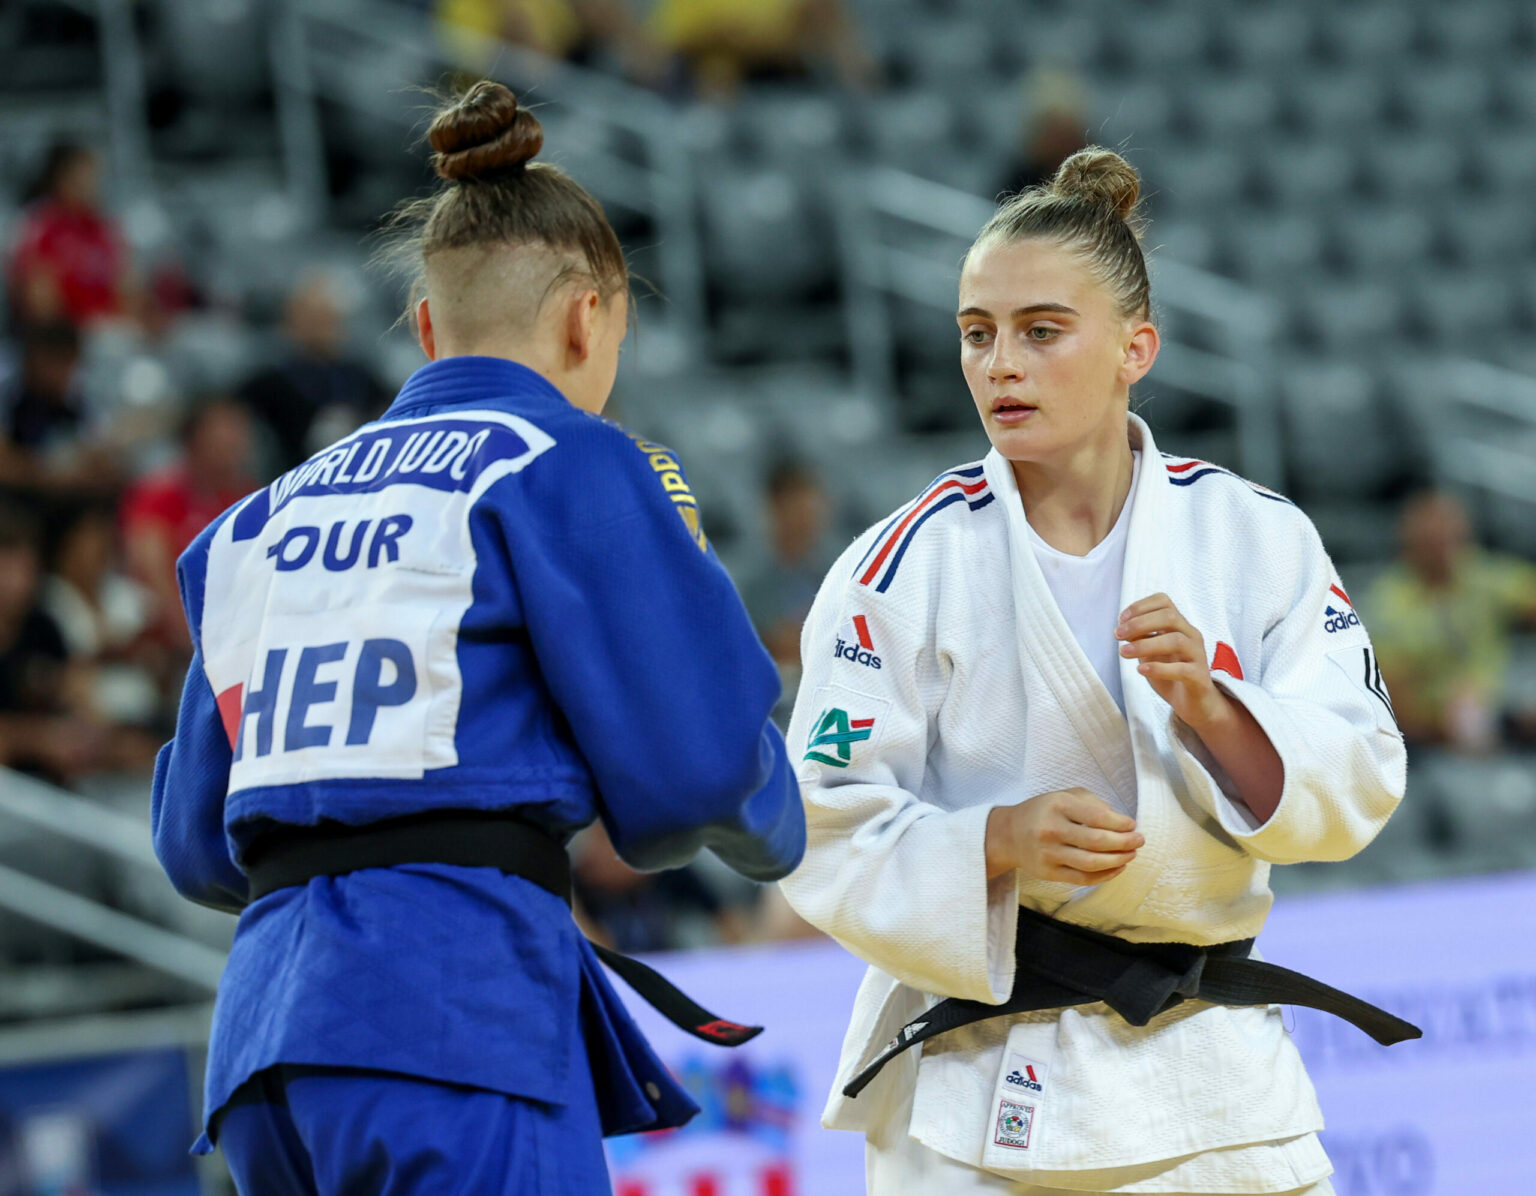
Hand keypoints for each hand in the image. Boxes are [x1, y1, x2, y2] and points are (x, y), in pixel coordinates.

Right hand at [985, 788, 1142, 883]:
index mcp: (1057, 806)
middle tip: (1139, 841)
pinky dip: (1105, 875)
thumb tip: (1121, 822)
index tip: (1132, 825)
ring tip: (1131, 855)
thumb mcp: (1064, 796)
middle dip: (1124, 843)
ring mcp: (1049, 854)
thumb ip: (1092, 803)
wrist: (1008, 834)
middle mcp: (1051, 830)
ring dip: (1118, 860)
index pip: (1097, 817)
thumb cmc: (1043, 812)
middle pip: (1097, 842)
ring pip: (1092, 863)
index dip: (1120, 823)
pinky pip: (1083, 878)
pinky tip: (1117, 868)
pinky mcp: (1049, 873)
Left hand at [1116, 592, 1225, 730]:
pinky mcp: (1199, 678)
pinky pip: (1182, 669)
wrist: (1193, 704)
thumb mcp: (1150, 653)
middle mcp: (1191, 636)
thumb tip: (1121, 629)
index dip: (1141, 606)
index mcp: (1179, 626)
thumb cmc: (1170, 673)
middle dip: (1139, 623)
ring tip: (1123, 652)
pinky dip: (1159, 668)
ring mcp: (1198, 656)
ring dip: (1145, 644)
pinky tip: (1141, 670)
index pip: (1164, 602)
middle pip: (1170, 617)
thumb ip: (1139, 639)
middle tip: (1117, 635)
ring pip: (1177, 641)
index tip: (1121, 619)